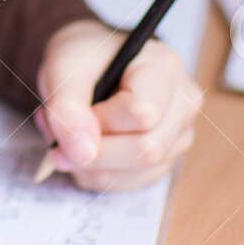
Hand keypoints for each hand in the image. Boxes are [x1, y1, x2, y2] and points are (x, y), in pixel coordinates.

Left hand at [35, 20, 202, 190]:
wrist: (90, 66)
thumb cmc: (82, 60)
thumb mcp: (62, 68)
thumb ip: (67, 107)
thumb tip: (83, 154)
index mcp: (164, 67)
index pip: (142, 112)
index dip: (100, 121)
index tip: (74, 109)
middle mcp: (183, 102)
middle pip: (147, 149)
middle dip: (94, 151)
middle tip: (60, 133)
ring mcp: (180, 134)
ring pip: (140, 172)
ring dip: (92, 166)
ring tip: (70, 136)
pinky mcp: (167, 159)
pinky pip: (133, 183)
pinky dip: (99, 174)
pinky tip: (86, 150)